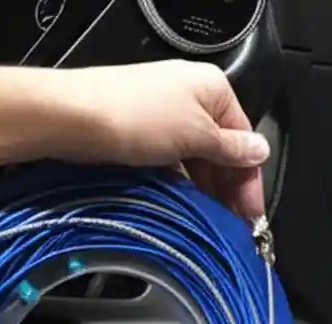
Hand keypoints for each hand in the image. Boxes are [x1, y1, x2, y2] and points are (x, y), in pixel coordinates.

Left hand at [47, 60, 269, 218]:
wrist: (70, 116)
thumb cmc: (137, 118)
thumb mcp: (195, 134)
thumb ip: (230, 148)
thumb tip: (261, 150)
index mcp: (213, 88)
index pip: (243, 138)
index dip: (249, 179)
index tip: (251, 215)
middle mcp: (191, 97)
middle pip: (220, 150)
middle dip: (227, 188)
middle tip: (232, 226)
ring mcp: (163, 115)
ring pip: (194, 158)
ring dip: (204, 189)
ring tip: (210, 223)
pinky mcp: (139, 133)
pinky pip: (170, 161)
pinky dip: (179, 182)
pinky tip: (183, 207)